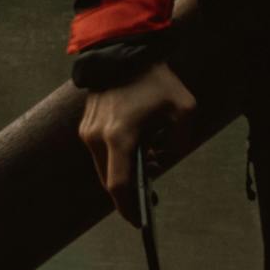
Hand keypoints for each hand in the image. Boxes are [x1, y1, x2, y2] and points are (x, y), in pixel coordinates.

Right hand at [76, 60, 195, 201]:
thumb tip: (166, 159)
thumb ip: (179, 141)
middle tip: (150, 192)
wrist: (123, 47)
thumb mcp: (184, 108)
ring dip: (123, 172)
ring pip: (104, 167)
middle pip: (110, 181)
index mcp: (119, 137)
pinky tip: (137, 145)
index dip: (128, 208)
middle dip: (129, 191)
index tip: (138, 222)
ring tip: (150, 160)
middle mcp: (97, 138)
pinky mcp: (85, 124)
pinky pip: (100, 151)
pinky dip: (116, 157)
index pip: (118, 186)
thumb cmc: (155, 77)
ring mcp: (88, 131)